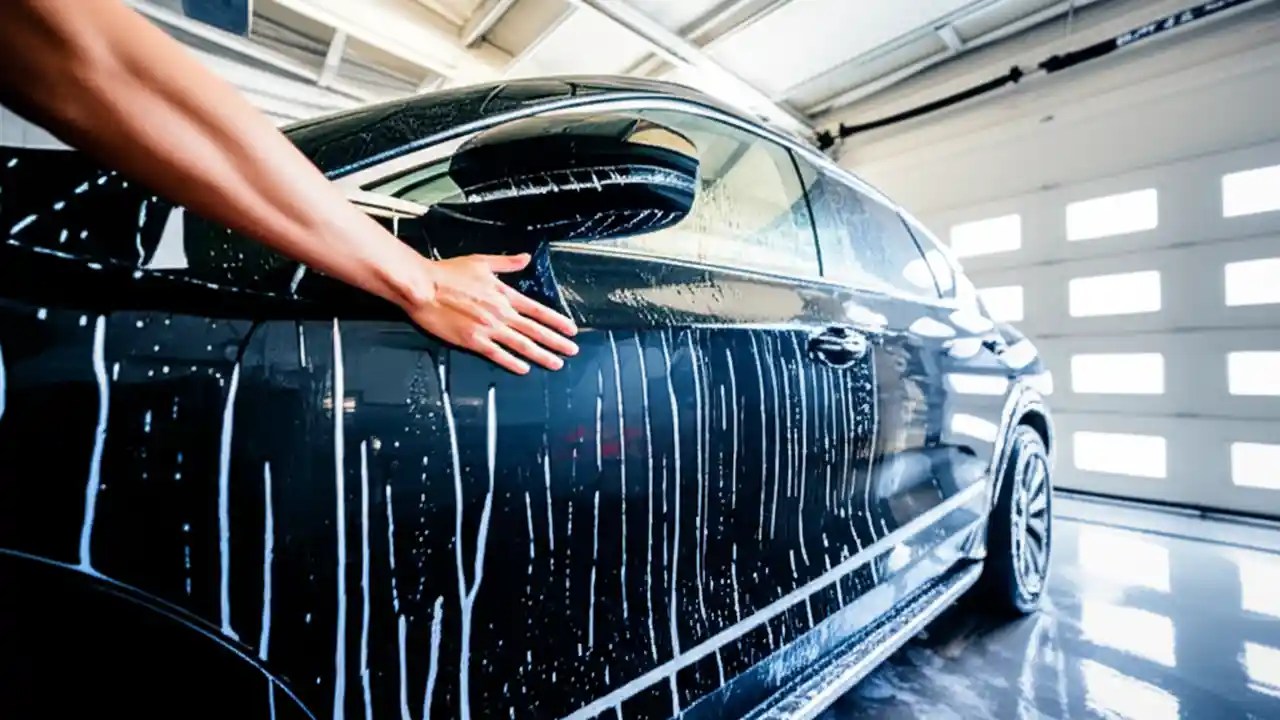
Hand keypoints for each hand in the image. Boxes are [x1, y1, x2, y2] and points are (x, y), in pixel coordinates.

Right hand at [401, 252, 578, 373]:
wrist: (423, 287)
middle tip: (572, 350)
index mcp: (503, 294)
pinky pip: (498, 354)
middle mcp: (500, 313)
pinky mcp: (473, 340)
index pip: (537, 310)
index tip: (571, 329)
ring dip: (541, 355)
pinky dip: (512, 362)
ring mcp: (488, 328)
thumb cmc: (447, 273)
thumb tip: (526, 258)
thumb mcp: (482, 262)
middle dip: (556, 341)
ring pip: (522, 345)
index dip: (556, 320)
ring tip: (556, 363)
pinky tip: (524, 369)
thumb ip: (507, 263)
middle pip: (535, 330)